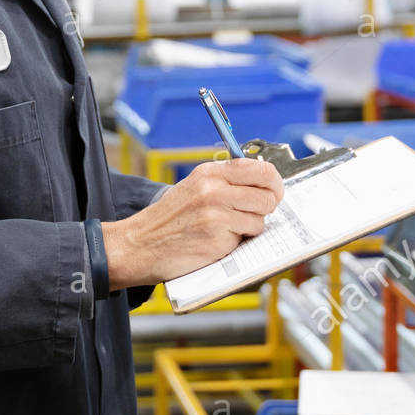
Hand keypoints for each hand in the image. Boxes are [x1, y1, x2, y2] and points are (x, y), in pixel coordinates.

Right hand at [101, 157, 284, 289]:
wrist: (140, 245)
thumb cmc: (169, 221)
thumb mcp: (194, 189)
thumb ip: (225, 183)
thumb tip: (262, 185)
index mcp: (209, 172)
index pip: (260, 169)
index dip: (274, 184)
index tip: (273, 193)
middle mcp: (213, 188)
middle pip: (268, 194)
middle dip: (267, 207)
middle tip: (254, 215)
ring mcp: (215, 212)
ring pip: (261, 218)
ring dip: (250, 228)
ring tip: (227, 230)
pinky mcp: (217, 235)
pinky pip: (247, 237)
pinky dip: (238, 242)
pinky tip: (218, 241)